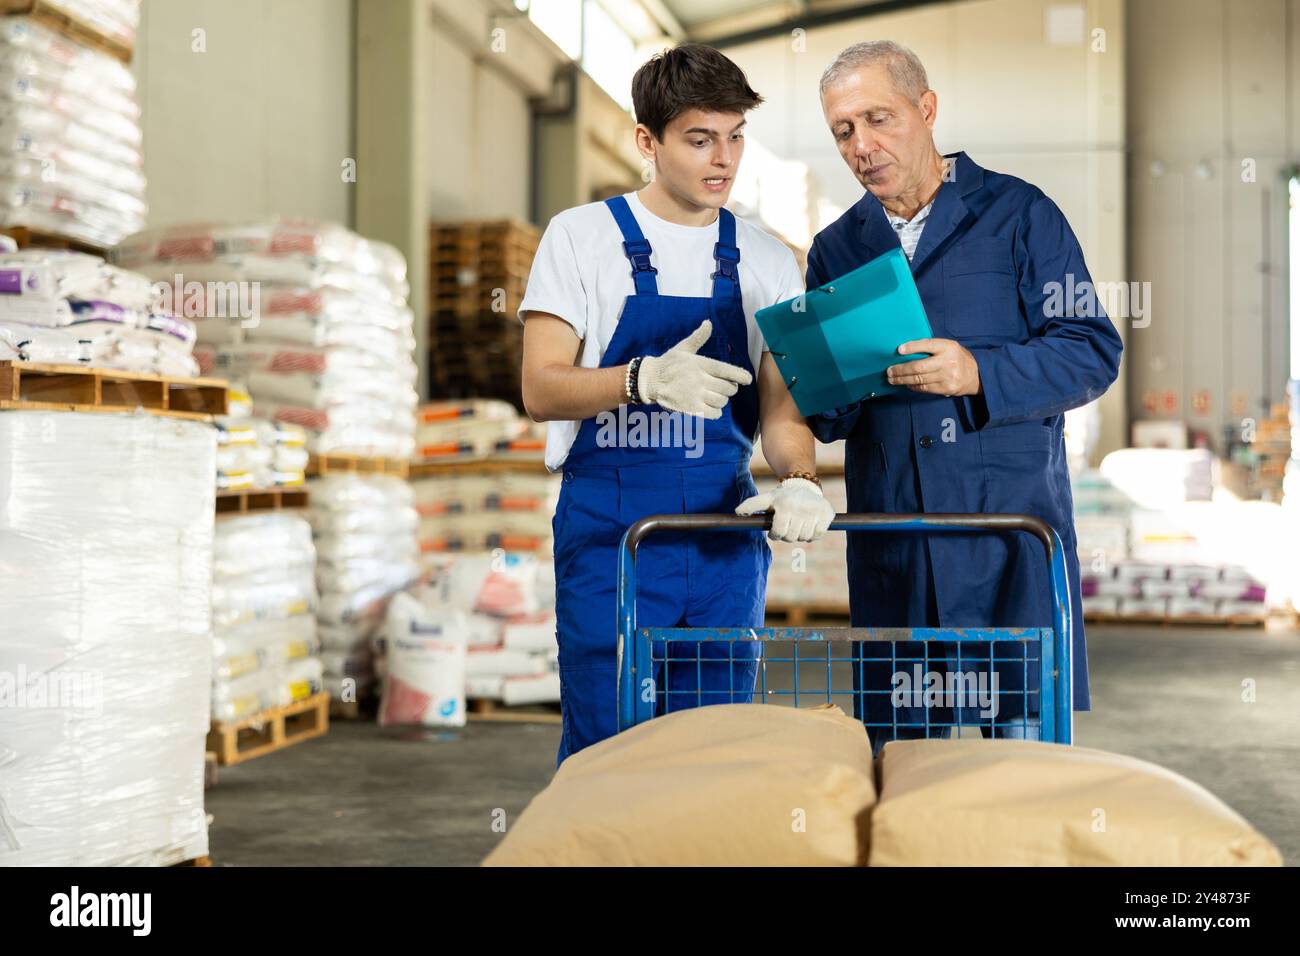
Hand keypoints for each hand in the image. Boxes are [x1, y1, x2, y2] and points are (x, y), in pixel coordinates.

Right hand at [637, 320, 752, 418]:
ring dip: (722, 400)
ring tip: (715, 396)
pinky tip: (711, 407)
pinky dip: (716, 412)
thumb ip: (698, 337)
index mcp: (702, 364)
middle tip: (724, 388)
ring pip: (722, 401)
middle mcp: (701, 379)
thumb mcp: (683, 347)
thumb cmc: (669, 363)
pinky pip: (714, 413)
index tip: (747, 380)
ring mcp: (696, 394)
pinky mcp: (691, 408)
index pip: (728, 370)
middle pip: (728, 388)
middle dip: (730, 389)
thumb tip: (708, 323)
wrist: (650, 380)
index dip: (741, 376)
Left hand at [735, 477, 835, 542]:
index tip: (777, 528)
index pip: (778, 533)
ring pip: (806, 537)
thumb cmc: (782, 496)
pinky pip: (819, 534)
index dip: (776, 534)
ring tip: (799, 523)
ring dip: (801, 534)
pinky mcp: (827, 513)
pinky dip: (814, 534)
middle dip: (788, 534)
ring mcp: (815, 511)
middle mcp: (801, 508)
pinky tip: (810, 524)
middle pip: (792, 537)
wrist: (804, 485)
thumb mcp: (766, 499)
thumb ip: (751, 505)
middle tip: (789, 525)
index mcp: (784, 506)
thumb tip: (737, 512)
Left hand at [886, 338, 980, 396]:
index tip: (899, 350)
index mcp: (948, 347)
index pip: (927, 345)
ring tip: (892, 379)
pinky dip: (913, 386)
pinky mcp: (946, 388)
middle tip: (889, 371)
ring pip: (920, 379)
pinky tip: (906, 384)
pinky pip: (925, 388)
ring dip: (903, 380)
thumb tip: (906, 351)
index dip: (912, 347)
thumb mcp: (949, 347)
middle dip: (901, 370)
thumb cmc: (957, 358)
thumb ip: (932, 348)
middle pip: (919, 367)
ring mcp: (948, 376)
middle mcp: (948, 361)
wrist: (976, 374)